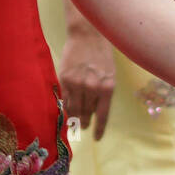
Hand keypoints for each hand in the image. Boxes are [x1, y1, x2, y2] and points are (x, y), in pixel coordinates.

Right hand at [59, 25, 115, 140]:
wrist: (88, 35)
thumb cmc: (103, 54)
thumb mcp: (110, 75)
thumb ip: (103, 93)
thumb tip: (94, 111)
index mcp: (107, 88)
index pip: (102, 116)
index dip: (99, 129)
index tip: (96, 138)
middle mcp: (92, 88)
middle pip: (86, 113)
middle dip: (85, 121)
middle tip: (83, 126)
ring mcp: (77, 84)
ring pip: (74, 108)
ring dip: (74, 117)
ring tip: (74, 123)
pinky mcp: (65, 79)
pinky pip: (65, 99)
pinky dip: (66, 107)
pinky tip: (66, 111)